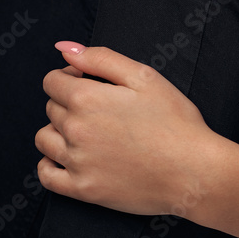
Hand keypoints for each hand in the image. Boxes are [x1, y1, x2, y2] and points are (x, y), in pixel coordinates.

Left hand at [35, 43, 219, 215]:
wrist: (194, 170)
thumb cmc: (175, 121)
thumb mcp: (144, 77)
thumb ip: (100, 58)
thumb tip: (64, 47)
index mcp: (86, 98)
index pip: (52, 81)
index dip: (70, 76)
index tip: (90, 82)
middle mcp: (74, 130)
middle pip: (51, 108)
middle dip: (69, 101)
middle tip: (103, 107)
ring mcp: (76, 162)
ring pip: (44, 139)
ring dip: (58, 130)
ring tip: (89, 132)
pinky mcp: (82, 190)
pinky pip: (45, 175)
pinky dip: (50, 164)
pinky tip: (69, 157)